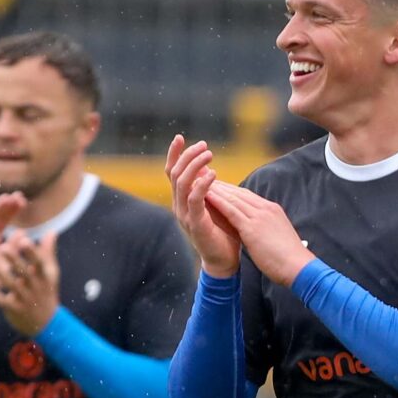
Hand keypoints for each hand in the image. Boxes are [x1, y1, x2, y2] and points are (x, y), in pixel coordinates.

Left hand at [0, 231, 58, 336]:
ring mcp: (25, 299)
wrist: (47, 324)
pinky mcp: (14, 309)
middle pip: (23, 272)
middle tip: (1, 247)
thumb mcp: (50, 274)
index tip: (23, 240)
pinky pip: (1, 301)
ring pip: (11, 285)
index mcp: (44, 276)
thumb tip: (51, 231)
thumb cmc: (46, 292)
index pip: (38, 262)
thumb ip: (47, 252)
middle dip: (13, 260)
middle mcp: (35, 287)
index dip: (31, 252)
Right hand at [164, 135, 238, 277]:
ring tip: (209, 154)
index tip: (180, 137)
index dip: (174, 154)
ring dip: (195, 165)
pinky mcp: (195, 224)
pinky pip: (194, 199)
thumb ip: (207, 186)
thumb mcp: (214, 203)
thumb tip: (205, 166)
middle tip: (204, 145)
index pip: (172, 172)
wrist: (225, 260)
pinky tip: (213, 174)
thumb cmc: (222, 231)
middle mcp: (179, 205)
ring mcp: (184, 215)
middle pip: (175, 173)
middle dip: (187, 155)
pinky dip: (202, 184)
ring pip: (182, 183)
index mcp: (182, 199)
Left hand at [206, 181, 312, 285]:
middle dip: (222, 186)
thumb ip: (268, 230)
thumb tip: (261, 234)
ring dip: (216, 190)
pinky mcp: (252, 228)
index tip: (220, 187)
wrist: (298, 267)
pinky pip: (231, 211)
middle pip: (240, 193)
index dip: (232, 192)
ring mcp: (259, 216)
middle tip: (205, 178)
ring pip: (234, 198)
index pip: (249, 197)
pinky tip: (206, 196)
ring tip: (201, 183)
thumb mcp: (279, 238)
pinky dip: (218, 201)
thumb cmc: (290, 258)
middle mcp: (266, 209)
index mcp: (273, 211)